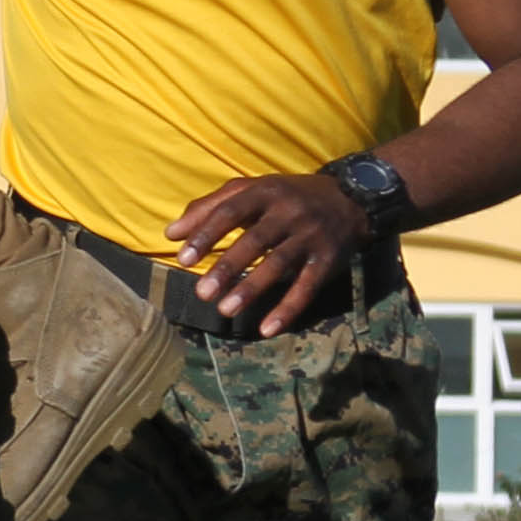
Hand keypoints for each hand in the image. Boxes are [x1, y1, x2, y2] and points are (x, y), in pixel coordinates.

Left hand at [160, 171, 368, 338]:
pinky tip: (267, 329)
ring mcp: (311, 235)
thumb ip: (209, 208)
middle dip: (227, 267)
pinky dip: (288, 309)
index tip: (183, 259)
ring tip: (226, 311)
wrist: (351, 197)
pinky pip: (308, 287)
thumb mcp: (252, 190)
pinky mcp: (329, 259)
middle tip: (202, 293)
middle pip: (255, 240)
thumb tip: (170, 233)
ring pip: (280, 264)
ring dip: (252, 289)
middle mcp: (289, 212)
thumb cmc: (287, 197)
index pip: (231, 211)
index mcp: (266, 192)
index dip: (207, 235)